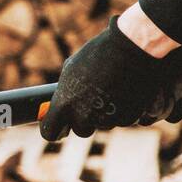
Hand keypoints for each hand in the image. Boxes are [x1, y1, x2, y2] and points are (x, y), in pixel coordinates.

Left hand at [40, 17, 180, 139]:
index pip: (50, 132)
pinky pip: (122, 120)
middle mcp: (83, 117)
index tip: (59, 128)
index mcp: (63, 105)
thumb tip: (59, 102)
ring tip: (112, 90)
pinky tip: (126, 93)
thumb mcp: (71, 70)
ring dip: (106, 113)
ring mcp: (106, 119)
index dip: (54, 130)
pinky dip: (124, 111)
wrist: (131, 49)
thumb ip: (65, 91)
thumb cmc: (98, 55)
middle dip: (85, 120)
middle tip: (92, 103)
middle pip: (81, 130)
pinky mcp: (127, 118)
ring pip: (103, 124)